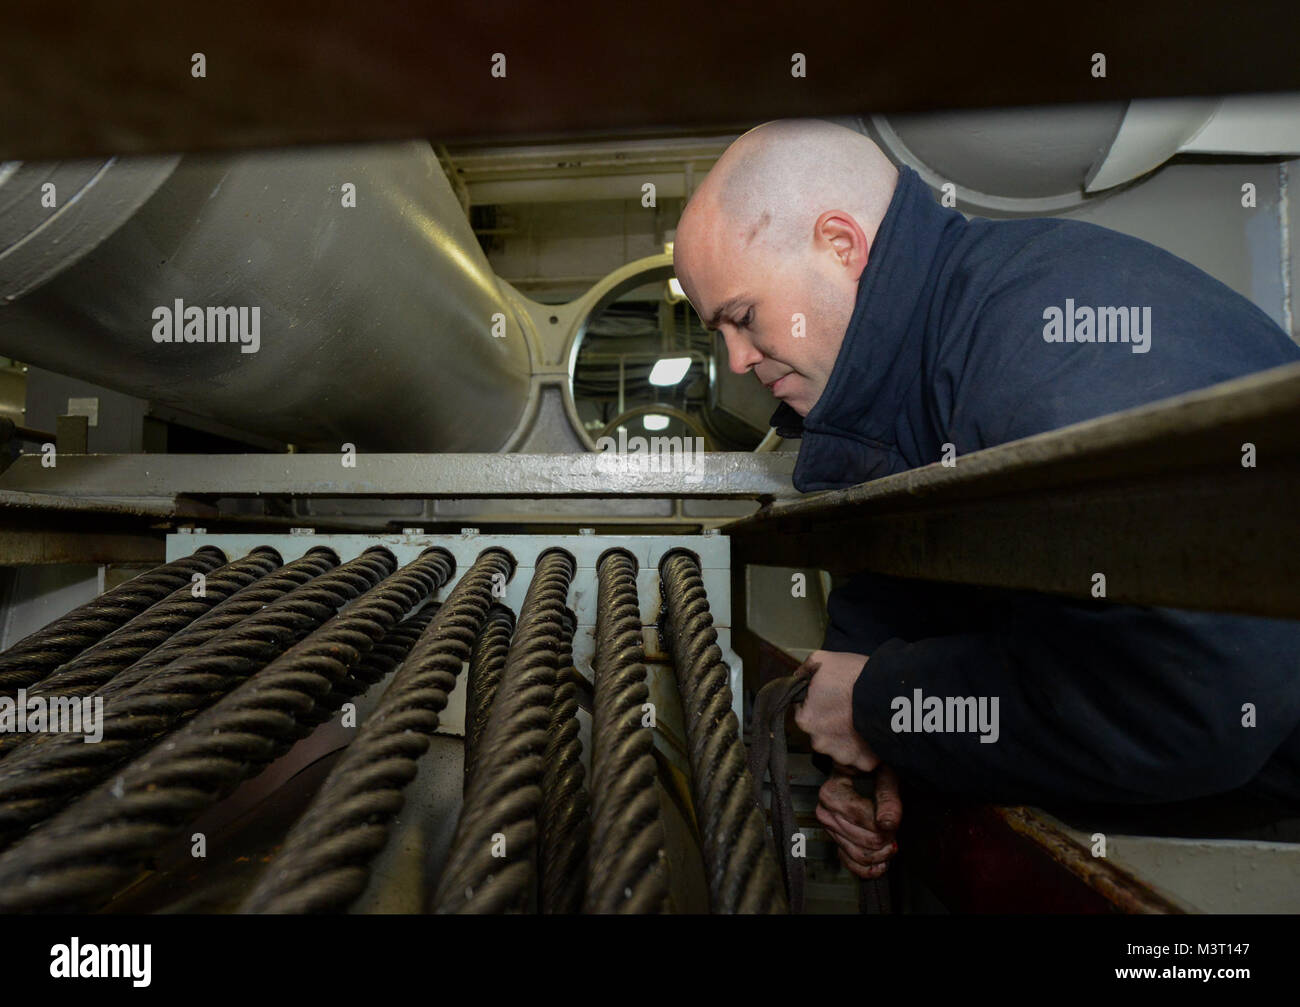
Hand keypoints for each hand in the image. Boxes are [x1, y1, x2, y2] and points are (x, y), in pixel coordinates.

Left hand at [793, 649, 878, 772]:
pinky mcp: (864, 763)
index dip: (820, 702)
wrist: (890, 691)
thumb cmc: (856, 676)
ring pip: (842, 747)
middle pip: (823, 732)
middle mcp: (820, 742)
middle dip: (834, 722)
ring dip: (850, 737)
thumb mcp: (824, 660)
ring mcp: (842, 755)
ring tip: (862, 719)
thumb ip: (806, 670)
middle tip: (850, 707)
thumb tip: (800, 675)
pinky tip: (872, 732)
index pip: (806, 711)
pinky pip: (862, 757)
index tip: (833, 696)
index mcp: (806, 719)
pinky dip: (867, 748)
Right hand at [816, 764, 901, 879]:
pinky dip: (867, 868)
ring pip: (858, 854)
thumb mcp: (884, 775)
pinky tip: (882, 863)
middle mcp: (825, 811)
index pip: (860, 817)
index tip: (894, 823)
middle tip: (895, 829)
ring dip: (880, 854)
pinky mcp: (834, 839)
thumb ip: (888, 797)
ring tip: (892, 842)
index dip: (883, 824)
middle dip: (884, 838)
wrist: (858, 771)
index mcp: (832, 792)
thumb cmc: (870, 769)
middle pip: (862, 838)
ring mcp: (828, 827)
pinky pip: (849, 862)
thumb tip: (887, 824)